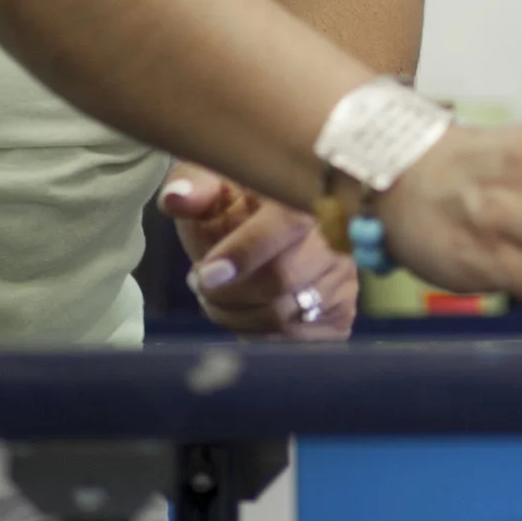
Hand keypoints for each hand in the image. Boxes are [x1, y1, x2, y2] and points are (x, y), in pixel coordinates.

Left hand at [160, 163, 356, 340]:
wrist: (273, 224)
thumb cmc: (237, 200)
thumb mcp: (213, 179)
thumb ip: (193, 185)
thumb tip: (178, 198)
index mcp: (304, 194)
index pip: (285, 224)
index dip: (245, 252)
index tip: (206, 273)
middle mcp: (337, 234)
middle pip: (281, 280)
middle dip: (226, 293)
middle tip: (200, 282)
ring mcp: (344, 277)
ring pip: (283, 317)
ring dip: (234, 315)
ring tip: (215, 297)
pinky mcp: (341, 313)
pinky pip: (292, 341)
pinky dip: (255, 335)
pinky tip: (242, 313)